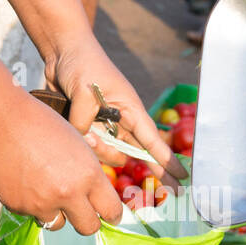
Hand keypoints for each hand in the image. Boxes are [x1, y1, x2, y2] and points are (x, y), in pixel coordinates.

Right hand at [0, 88, 124, 234]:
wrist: (3, 120)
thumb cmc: (45, 128)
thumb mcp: (81, 149)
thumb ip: (91, 177)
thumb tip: (98, 201)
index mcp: (89, 176)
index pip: (112, 211)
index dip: (111, 215)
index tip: (109, 216)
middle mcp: (68, 193)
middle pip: (89, 228)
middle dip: (87, 222)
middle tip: (81, 213)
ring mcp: (41, 202)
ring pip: (58, 224)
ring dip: (56, 213)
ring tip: (46, 190)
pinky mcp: (17, 205)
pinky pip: (31, 214)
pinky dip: (30, 204)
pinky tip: (25, 182)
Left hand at [46, 35, 186, 188]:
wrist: (62, 50)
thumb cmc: (83, 64)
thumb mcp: (85, 93)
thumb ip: (84, 123)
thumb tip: (83, 143)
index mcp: (131, 111)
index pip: (153, 142)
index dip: (168, 162)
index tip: (183, 178)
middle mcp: (122, 121)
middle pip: (140, 154)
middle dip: (156, 172)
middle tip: (174, 194)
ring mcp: (106, 124)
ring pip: (110, 152)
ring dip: (98, 148)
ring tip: (83, 128)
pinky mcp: (90, 125)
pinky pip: (90, 144)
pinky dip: (83, 141)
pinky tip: (75, 124)